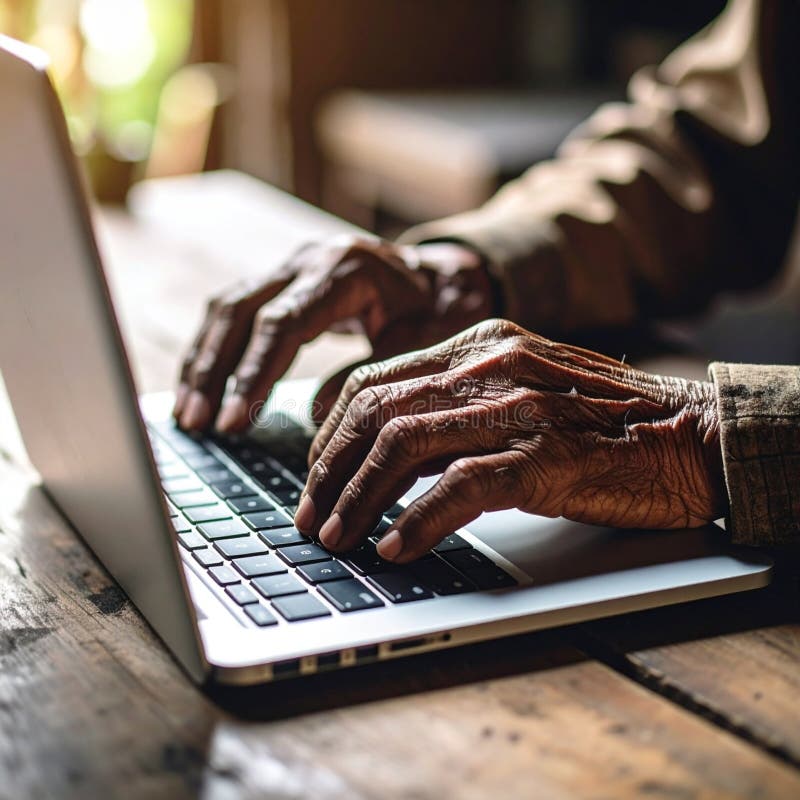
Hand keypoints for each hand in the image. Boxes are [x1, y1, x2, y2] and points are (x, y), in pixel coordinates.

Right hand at [173, 236, 492, 431]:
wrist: (440, 277)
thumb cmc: (436, 311)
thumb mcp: (421, 340)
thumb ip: (372, 371)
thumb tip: (314, 412)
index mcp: (345, 272)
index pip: (283, 323)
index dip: (253, 372)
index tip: (232, 420)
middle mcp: (309, 260)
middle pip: (240, 310)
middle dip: (212, 369)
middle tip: (195, 422)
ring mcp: (291, 266)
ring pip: (228, 307)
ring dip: (203, 361)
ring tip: (189, 414)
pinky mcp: (282, 280)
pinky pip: (235, 310)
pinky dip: (214, 349)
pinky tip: (202, 384)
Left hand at [294, 319, 726, 562]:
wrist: (692, 434)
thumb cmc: (602, 421)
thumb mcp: (518, 394)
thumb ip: (457, 408)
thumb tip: (389, 452)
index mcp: (477, 347)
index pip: (374, 383)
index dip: (330, 433)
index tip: (316, 475)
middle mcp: (490, 366)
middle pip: (375, 412)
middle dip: (329, 470)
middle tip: (310, 515)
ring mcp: (518, 408)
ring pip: (404, 445)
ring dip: (358, 498)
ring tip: (336, 537)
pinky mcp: (548, 456)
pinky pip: (461, 486)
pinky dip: (418, 520)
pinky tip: (395, 548)